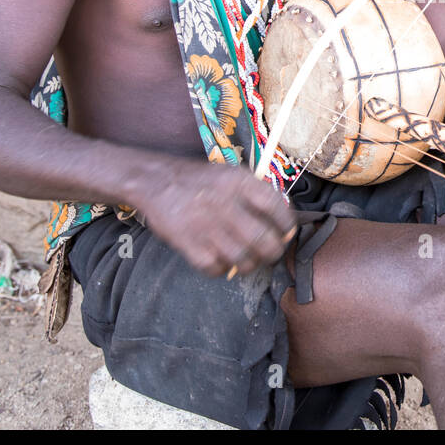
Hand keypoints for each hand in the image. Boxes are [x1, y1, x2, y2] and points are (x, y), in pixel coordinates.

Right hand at [136, 159, 296, 277]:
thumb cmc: (201, 181)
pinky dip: (222, 269)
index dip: (287, 226)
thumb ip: (257, 194)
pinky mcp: (187, 242)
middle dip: (273, 252)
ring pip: (242, 259)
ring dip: (249, 265)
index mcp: (240, 182)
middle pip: (263, 240)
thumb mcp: (232, 175)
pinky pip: (215, 268)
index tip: (286, 234)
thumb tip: (284, 220)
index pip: (276, 208)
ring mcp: (205, 224)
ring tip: (247, 261)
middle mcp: (225, 203)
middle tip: (270, 253)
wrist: (157, 181)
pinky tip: (221, 260)